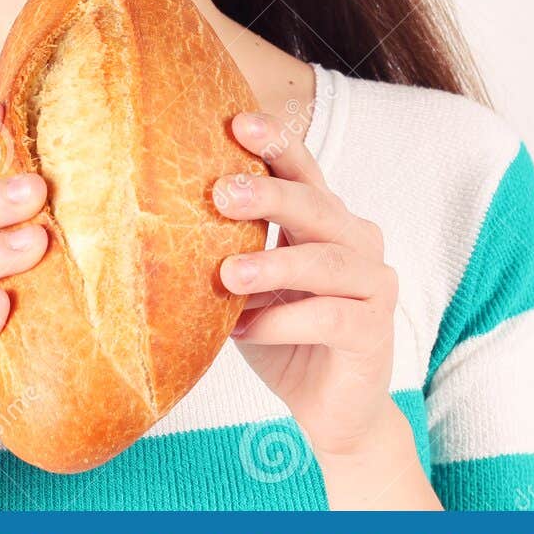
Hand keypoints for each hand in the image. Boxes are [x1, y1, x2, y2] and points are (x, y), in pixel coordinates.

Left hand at [213, 109, 403, 461]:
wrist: (330, 411)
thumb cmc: (282, 335)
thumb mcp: (250, 286)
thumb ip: (230, 248)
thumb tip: (159, 214)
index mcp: (326, 220)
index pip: (303, 171)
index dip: (276, 143)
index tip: (237, 122)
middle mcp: (357, 242)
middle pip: (316, 205)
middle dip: (270, 194)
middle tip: (221, 194)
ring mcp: (374, 285)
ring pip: (326, 261)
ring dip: (274, 264)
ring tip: (226, 275)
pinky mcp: (374, 332)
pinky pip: (330, 317)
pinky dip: (281, 321)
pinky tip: (244, 330)